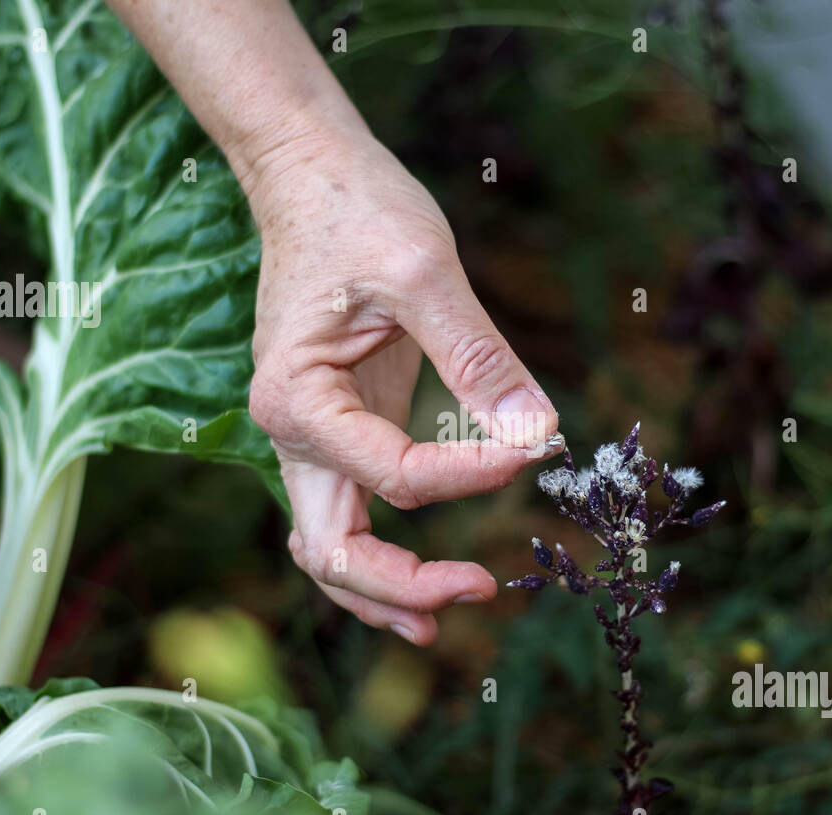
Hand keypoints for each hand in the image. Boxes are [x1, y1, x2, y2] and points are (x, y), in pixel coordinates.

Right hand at [243, 129, 559, 643]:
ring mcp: (311, 438)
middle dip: (405, 585)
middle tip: (481, 589)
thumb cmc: (355, 211)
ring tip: (446, 622)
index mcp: (298, 399)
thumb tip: (540, 431)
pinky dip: (384, 556)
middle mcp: (291, 432)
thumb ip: (479, 358)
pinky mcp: (340, 431)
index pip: (396, 475)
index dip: (471, 477)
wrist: (309, 176)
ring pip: (333, 547)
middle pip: (335, 549)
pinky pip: (353, 511)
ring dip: (387, 591)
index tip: (537, 449)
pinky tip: (427, 583)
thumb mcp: (424, 272)